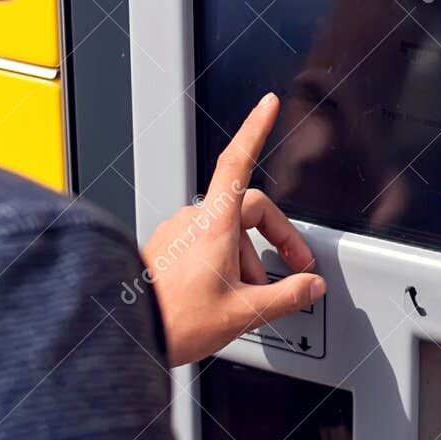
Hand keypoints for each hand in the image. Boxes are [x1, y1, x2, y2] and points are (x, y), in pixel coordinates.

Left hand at [143, 94, 325, 366]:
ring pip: (228, 230)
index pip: (238, 161)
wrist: (131, 333)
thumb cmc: (175, 319)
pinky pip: (206, 243)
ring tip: (251, 297)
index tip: (267, 106)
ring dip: (249, 258)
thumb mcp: (243, 312)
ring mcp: (178, 234)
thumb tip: (310, 286)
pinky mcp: (168, 249)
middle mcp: (194, 220)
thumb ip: (285, 296)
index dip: (255, 129)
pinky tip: (227, 294)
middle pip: (248, 207)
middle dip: (276, 236)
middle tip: (295, 266)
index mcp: (214, 224)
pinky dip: (226, 261)